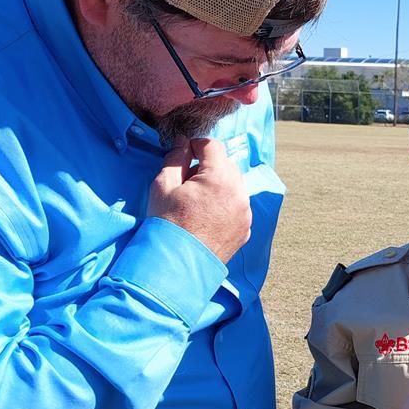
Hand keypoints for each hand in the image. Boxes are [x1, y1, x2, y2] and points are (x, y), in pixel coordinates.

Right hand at [147, 138, 250, 262]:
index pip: (212, 146)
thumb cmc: (166, 224)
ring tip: (196, 201)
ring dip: (218, 185)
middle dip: (208, 167)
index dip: (196, 146)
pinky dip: (225, 205)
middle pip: (226, 165)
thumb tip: (182, 142)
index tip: (184, 154)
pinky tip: (206, 217)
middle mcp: (239, 194)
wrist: (175, 267)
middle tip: (187, 181)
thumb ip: (176, 158)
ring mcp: (245, 213)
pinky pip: (237, 206)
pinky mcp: (245, 229)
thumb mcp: (163, 185)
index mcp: (220, 178)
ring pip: (234, 186)